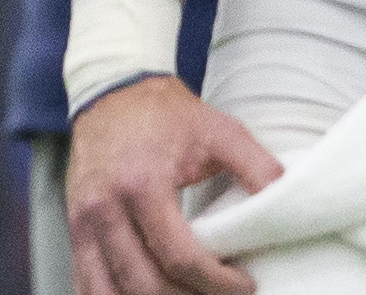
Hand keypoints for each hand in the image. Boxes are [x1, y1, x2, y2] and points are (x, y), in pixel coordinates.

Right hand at [70, 75, 280, 294]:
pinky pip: (86, 283)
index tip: (246, 283)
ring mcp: (82, 220)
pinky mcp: (74, 227)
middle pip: (145, 285)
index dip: (218, 284)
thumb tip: (291, 205)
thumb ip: (259, 168)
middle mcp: (104, 207)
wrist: (112, 91)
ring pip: (108, 292)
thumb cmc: (166, 114)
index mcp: (141, 184)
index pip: (179, 258)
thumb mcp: (220, 131)